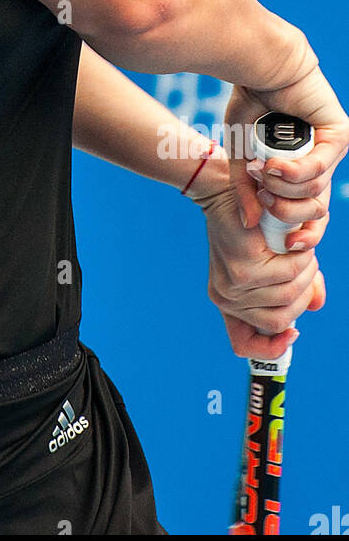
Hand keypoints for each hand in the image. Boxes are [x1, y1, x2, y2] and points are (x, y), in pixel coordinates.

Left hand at [197, 187, 325, 359]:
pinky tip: (297, 246)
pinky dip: (301, 261)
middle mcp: (225, 298)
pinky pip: (288, 276)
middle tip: (305, 266)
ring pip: (289, 297)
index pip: (242, 345)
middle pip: (281, 319)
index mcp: (227, 303)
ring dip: (305, 274)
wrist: (231, 192)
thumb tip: (316, 305)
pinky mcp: (243, 268)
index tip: (294, 332)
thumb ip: (297, 285)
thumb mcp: (277, 262)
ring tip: (302, 252)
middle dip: (303, 293)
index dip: (270, 348)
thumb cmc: (255, 228)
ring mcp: (232, 286)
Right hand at [222, 83, 345, 244]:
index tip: (277, 235)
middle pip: (313, 208)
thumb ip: (246, 190)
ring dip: (285, 188)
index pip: (309, 212)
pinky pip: (320, 168)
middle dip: (284, 209)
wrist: (259, 65)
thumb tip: (250, 226)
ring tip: (263, 171)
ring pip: (316, 191)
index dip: (297, 230)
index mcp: (303, 168)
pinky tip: (274, 166)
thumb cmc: (249, 103)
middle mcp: (322, 160)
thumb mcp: (241, 156)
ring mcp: (333, 148)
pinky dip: (295, 172)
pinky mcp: (341, 134)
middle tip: (262, 195)